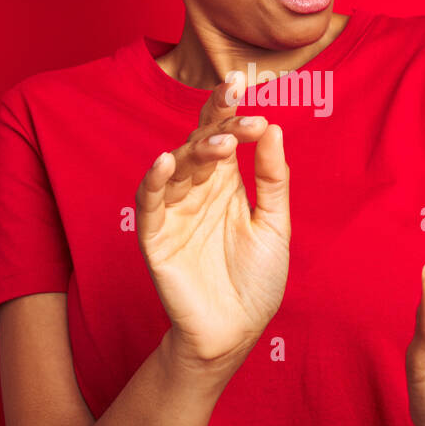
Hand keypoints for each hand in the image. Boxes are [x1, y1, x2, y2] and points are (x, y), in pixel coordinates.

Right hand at [136, 72, 290, 375]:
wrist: (235, 333)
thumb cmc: (256, 281)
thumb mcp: (275, 225)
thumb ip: (272, 179)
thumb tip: (274, 127)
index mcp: (224, 183)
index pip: (223, 136)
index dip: (231, 111)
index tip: (248, 92)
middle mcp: (196, 190)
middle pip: (200, 142)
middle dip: (216, 118)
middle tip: (234, 96)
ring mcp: (174, 211)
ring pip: (176, 165)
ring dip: (196, 149)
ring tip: (221, 141)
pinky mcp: (155, 236)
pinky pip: (149, 203)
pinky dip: (154, 181)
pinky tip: (165, 161)